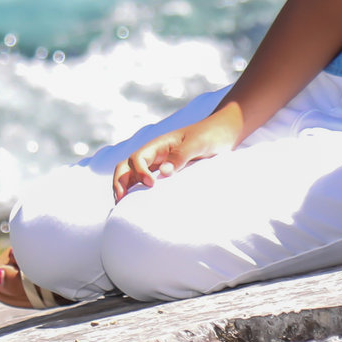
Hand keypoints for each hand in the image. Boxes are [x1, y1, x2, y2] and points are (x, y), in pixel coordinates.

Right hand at [112, 108, 242, 199]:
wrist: (222, 133)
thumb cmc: (210, 135)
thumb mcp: (197, 144)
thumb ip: (180, 156)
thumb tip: (162, 173)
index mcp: (159, 144)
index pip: (138, 157)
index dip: (139, 171)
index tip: (150, 184)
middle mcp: (154, 154)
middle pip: (126, 165)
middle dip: (119, 182)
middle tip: (121, 201)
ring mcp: (157, 163)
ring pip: (131, 174)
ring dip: (123, 187)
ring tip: (122, 207)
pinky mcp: (164, 172)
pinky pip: (144, 180)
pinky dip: (135, 191)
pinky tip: (136, 205)